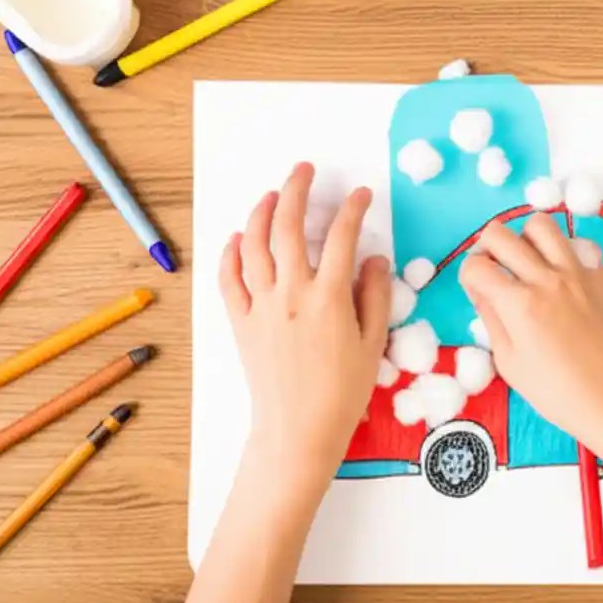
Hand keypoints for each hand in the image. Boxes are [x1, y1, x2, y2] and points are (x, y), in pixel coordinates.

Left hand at [219, 162, 391, 481]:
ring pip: (255, 245)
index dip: (354, 209)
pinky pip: (229, 279)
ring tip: (272, 195)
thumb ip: (373, 296)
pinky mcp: (240, 323)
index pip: (344, 237)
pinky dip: (231, 254)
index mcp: (329, 298)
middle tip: (304, 171)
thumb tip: (373, 260)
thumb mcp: (372, 344)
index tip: (361, 195)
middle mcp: (291, 294)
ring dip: (262, 213)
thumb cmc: (342, 394)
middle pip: (290, 227)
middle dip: (298, 191)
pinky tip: (238, 238)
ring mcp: (261, 307)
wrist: (298, 431)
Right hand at [459, 215, 602, 449]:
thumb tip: (482, 291)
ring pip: (541, 225)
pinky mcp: (602, 276)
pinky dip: (564, 252)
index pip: (475, 265)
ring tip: (529, 263)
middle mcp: (547, 279)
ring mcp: (578, 273)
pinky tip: (563, 276)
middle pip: (500, 234)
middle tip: (495, 270)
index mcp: (518, 304)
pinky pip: (579, 244)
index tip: (478, 291)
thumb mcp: (509, 362)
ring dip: (525, 239)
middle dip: (487, 249)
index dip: (469, 277)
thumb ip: (492, 319)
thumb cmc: (556, 392)